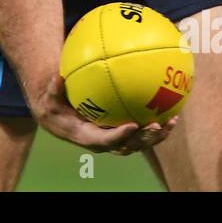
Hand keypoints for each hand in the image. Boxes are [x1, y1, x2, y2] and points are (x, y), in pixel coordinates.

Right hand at [30, 74, 178, 155]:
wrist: (61, 120)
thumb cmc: (55, 108)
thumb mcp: (50, 100)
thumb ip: (53, 90)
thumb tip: (57, 77)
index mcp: (88, 136)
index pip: (106, 140)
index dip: (120, 135)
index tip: (132, 125)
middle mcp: (104, 141)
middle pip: (129, 145)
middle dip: (144, 138)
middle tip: (156, 125)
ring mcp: (115, 138)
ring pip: (139, 142)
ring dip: (156, 135)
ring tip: (171, 121)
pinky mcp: (123, 133)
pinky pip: (142, 132)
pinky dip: (156, 125)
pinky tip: (170, 111)